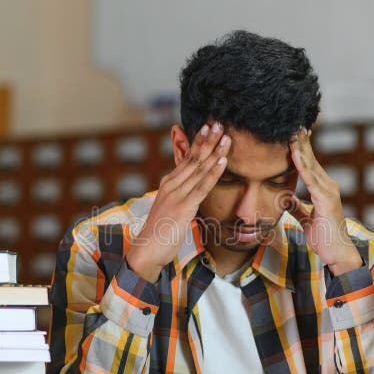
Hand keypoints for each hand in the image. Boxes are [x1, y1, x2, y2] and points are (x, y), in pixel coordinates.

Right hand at [126, 123, 230, 281]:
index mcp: (169, 183)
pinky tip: (223, 161)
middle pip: (193, 158)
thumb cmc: (161, 231)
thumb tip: (195, 188)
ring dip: (215, 152)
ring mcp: (177, 195)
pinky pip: (202, 186)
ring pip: (199, 169)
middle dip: (208, 140)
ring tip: (226, 137)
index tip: (209, 127)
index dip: (199, 141)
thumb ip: (183, 195)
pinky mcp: (183, 207)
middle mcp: (172, 184)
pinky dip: (214, 172)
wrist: (147, 249)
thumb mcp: (172, 207)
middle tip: (219, 123)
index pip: (187, 157)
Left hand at [287, 128, 362, 275]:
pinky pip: (310, 179)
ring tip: (291, 131)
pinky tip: (294, 153)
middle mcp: (328, 186)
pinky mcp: (326, 200)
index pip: (310, 164)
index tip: (294, 133)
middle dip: (301, 141)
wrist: (338, 254)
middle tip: (292, 123)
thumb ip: (298, 208)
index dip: (302, 148)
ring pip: (310, 165)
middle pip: (311, 159)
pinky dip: (302, 165)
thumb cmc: (324, 238)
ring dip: (300, 147)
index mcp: (323, 189)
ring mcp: (329, 192)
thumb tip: (287, 200)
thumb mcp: (306, 220)